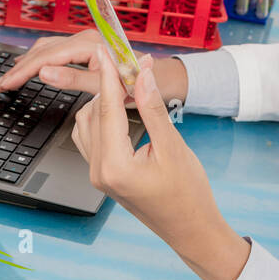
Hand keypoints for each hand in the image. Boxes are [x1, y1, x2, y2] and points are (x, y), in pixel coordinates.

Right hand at [0, 29, 187, 107]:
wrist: (161, 80)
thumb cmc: (139, 85)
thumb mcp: (107, 89)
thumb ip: (75, 81)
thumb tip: (44, 74)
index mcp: (91, 45)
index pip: (47, 57)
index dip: (23, 71)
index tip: (6, 83)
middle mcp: (87, 38)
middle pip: (43, 50)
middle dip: (19, 67)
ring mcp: (86, 42)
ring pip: (47, 48)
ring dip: (26, 63)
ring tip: (9, 79)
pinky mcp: (87, 48)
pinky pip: (56, 50)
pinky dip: (38, 60)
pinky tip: (30, 71)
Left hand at [71, 48, 250, 279]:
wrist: (191, 228)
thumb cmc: (188, 194)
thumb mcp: (173, 146)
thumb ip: (153, 108)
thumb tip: (142, 76)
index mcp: (115, 166)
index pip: (106, 109)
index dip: (107, 76)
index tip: (107, 51)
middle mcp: (99, 171)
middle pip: (93, 114)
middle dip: (109, 87)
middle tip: (129, 66)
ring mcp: (98, 175)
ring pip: (87, 124)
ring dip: (104, 102)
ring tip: (127, 85)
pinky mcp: (102, 175)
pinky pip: (90, 138)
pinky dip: (102, 118)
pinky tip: (120, 108)